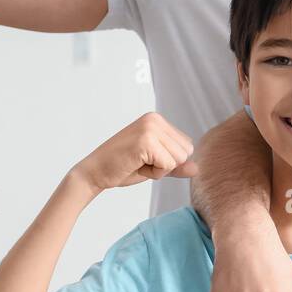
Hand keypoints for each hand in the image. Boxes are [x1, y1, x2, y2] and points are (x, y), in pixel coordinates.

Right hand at [71, 112, 197, 193]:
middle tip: (141, 162)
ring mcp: (149, 128)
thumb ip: (176, 165)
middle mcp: (155, 119)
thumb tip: (197, 169)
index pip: (187, 146)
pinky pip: (168, 165)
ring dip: (160, 169)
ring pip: (180, 159)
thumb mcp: (154, 165)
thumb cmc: (122, 167)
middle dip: (167, 165)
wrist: (94, 173)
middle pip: (187, 152)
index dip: (169, 160)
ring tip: (138, 163)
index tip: (146, 159)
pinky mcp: (145, 140)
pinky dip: (155, 173)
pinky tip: (136, 165)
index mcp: (158, 120)